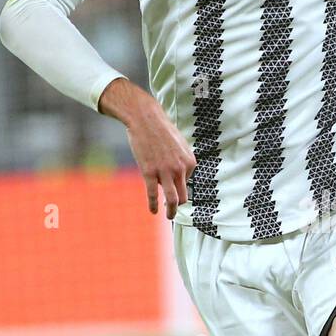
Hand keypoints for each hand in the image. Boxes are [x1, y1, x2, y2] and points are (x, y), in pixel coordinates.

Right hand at [98, 78, 196, 217]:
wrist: (145, 119)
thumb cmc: (161, 130)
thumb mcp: (180, 145)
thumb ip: (182, 161)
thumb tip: (180, 176)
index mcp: (190, 162)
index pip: (187, 182)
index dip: (177, 183)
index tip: (169, 183)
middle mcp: (180, 169)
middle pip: (183, 196)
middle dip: (179, 206)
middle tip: (174, 212)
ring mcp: (165, 172)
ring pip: (172, 199)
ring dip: (171, 212)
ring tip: (169, 216)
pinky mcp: (149, 172)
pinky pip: (153, 194)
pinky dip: (153, 205)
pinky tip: (153, 211)